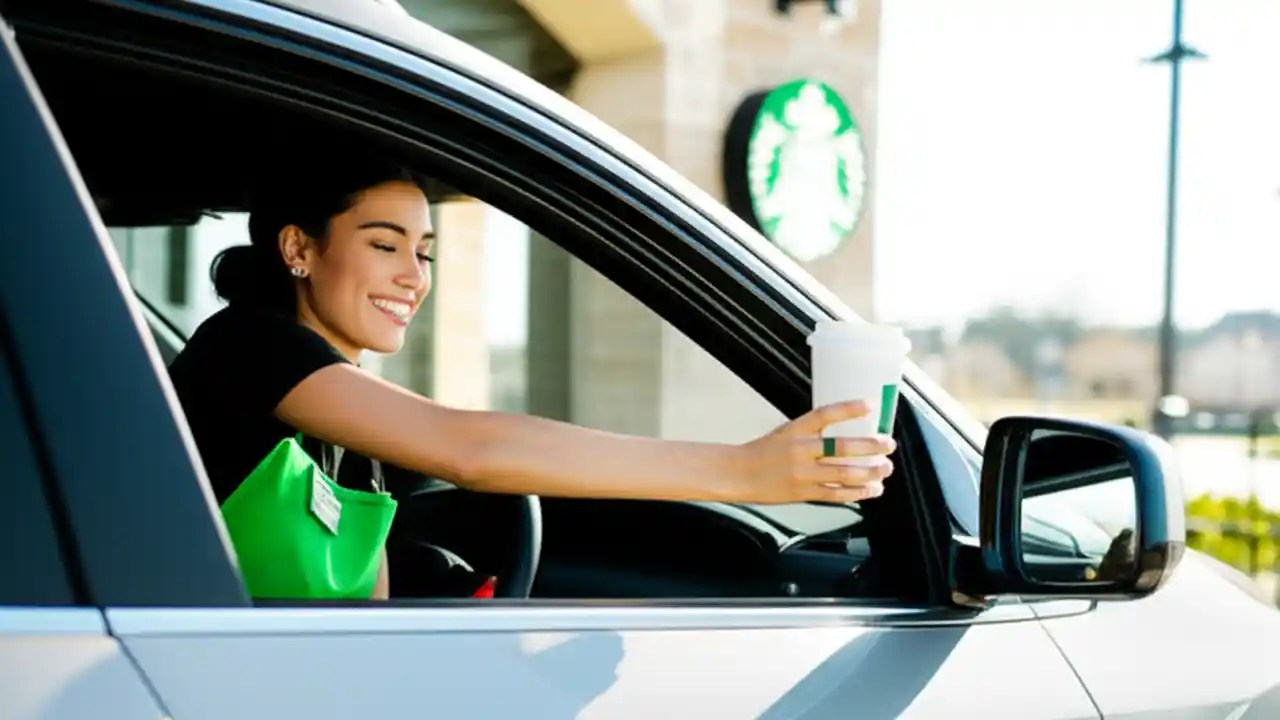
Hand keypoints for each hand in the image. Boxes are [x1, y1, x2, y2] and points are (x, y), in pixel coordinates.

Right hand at [737, 400, 895, 504]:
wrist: (737, 474)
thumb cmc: (763, 452)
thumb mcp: (786, 432)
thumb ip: (813, 434)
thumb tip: (849, 437)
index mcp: (795, 429)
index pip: (824, 414)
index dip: (849, 408)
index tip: (871, 405)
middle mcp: (800, 450)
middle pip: (842, 447)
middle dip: (871, 446)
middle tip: (889, 444)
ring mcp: (802, 473)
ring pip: (843, 473)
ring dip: (870, 471)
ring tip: (886, 468)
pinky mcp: (803, 493)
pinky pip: (836, 494)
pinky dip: (857, 492)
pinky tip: (872, 489)